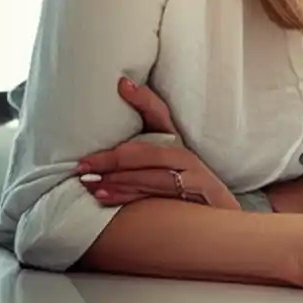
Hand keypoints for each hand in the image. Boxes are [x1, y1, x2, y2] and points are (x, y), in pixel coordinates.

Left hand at [76, 78, 239, 209]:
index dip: (143, 99)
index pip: (160, 113)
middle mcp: (186, 155)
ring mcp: (195, 173)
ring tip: (89, 181)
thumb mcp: (164, 167)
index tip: (121, 84)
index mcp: (176, 142)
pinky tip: (104, 196)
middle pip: (147, 151)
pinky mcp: (199, 191)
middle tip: (83, 164)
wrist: (219, 218)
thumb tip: (107, 126)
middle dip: (112, 157)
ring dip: (117, 178)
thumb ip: (138, 153)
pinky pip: (158, 193)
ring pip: (151, 173)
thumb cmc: (185, 190)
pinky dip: (128, 195)